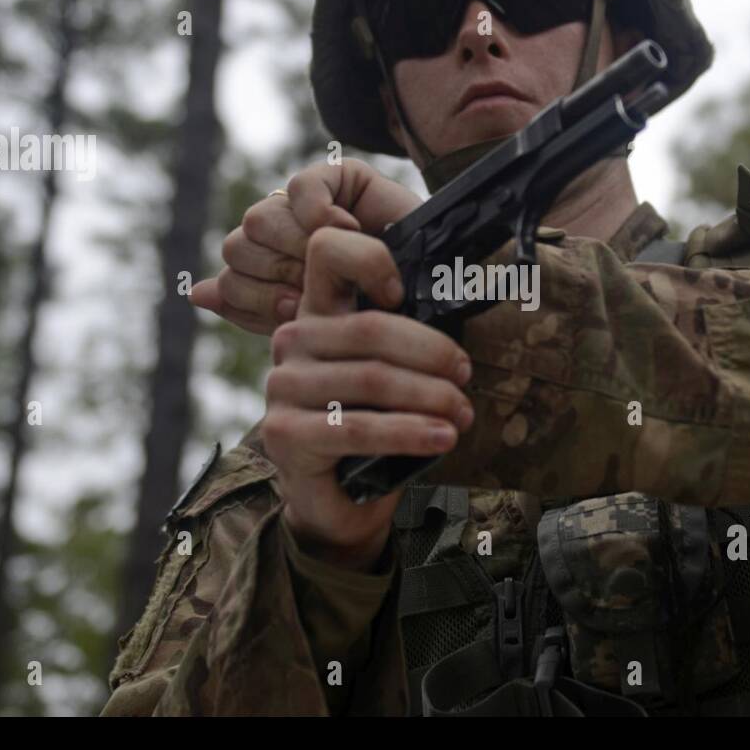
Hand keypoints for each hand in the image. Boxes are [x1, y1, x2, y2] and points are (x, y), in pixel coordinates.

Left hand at [191, 159, 421, 333]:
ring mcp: (305, 204)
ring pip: (257, 220)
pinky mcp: (334, 176)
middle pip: (237, 249)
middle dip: (276, 277)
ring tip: (332, 263)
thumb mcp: (316, 322)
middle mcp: (282, 234)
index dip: (257, 299)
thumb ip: (257, 310)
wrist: (439, 290)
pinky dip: (316, 212)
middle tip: (317, 290)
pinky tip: (346, 230)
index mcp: (272, 270)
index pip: (231, 280)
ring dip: (294, 247)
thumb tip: (196, 293)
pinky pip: (299, 188)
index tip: (299, 311)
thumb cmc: (382, 314)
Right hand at [261, 225, 473, 571]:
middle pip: (370, 327)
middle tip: (466, 377)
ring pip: (371, 380)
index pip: (327, 250)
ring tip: (463, 414)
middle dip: (431, 353)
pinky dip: (409, 433)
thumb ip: (410, 336)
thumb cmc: (375, 425)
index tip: (404, 292)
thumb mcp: (393, 370)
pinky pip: (357, 428)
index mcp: (319, 311)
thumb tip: (468, 303)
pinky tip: (442, 439)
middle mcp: (292, 340)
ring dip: (430, 397)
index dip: (370, 259)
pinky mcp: (283, 433)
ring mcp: (282, 387)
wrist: (339, 500)